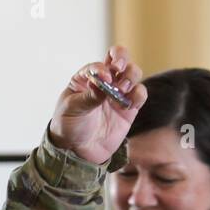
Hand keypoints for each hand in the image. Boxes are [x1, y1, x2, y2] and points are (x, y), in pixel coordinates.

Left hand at [48, 46, 146, 164]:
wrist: (77, 151)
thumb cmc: (68, 126)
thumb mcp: (72, 109)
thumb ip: (88, 95)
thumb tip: (101, 82)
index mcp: (86, 77)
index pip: (99, 63)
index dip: (103, 67)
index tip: (104, 78)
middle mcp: (105, 82)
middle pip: (120, 59)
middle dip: (123, 60)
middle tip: (119, 70)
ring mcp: (118, 94)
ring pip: (133, 73)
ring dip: (131, 76)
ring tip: (122, 90)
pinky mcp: (129, 108)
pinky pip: (140, 95)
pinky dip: (139, 95)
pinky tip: (129, 105)